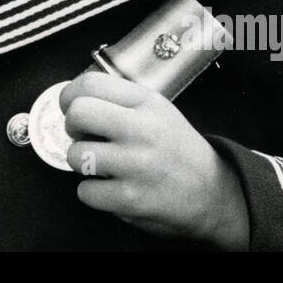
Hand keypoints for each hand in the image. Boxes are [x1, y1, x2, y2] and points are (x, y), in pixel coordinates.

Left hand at [60, 72, 248, 249]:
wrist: (213, 193)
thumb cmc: (177, 150)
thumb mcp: (157, 110)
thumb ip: (120, 100)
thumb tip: (74, 97)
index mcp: (146, 103)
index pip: (89, 84)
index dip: (70, 96)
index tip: (72, 107)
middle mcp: (142, 129)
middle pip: (77, 113)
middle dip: (72, 127)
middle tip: (85, 136)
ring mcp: (136, 165)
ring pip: (76, 155)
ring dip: (82, 163)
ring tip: (102, 165)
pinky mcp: (130, 198)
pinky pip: (84, 191)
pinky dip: (92, 193)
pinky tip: (111, 187)